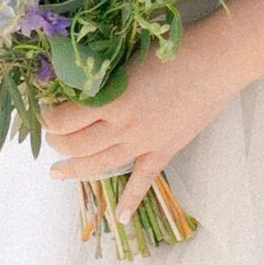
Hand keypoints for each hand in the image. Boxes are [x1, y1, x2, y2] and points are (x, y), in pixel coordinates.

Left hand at [41, 26, 235, 227]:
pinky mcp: (164, 150)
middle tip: (52, 135)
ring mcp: (144, 144)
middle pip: (76, 145)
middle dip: (58, 142)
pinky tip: (119, 216)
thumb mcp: (127, 56)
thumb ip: (102, 75)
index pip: (64, 120)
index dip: (48, 117)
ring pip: (101, 164)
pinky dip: (130, 199)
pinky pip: (144, 181)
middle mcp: (124, 128)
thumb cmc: (173, 48)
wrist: (217, 61)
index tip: (45, 108)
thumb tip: (77, 82)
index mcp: (111, 101)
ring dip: (76, 169)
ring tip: (58, 172)